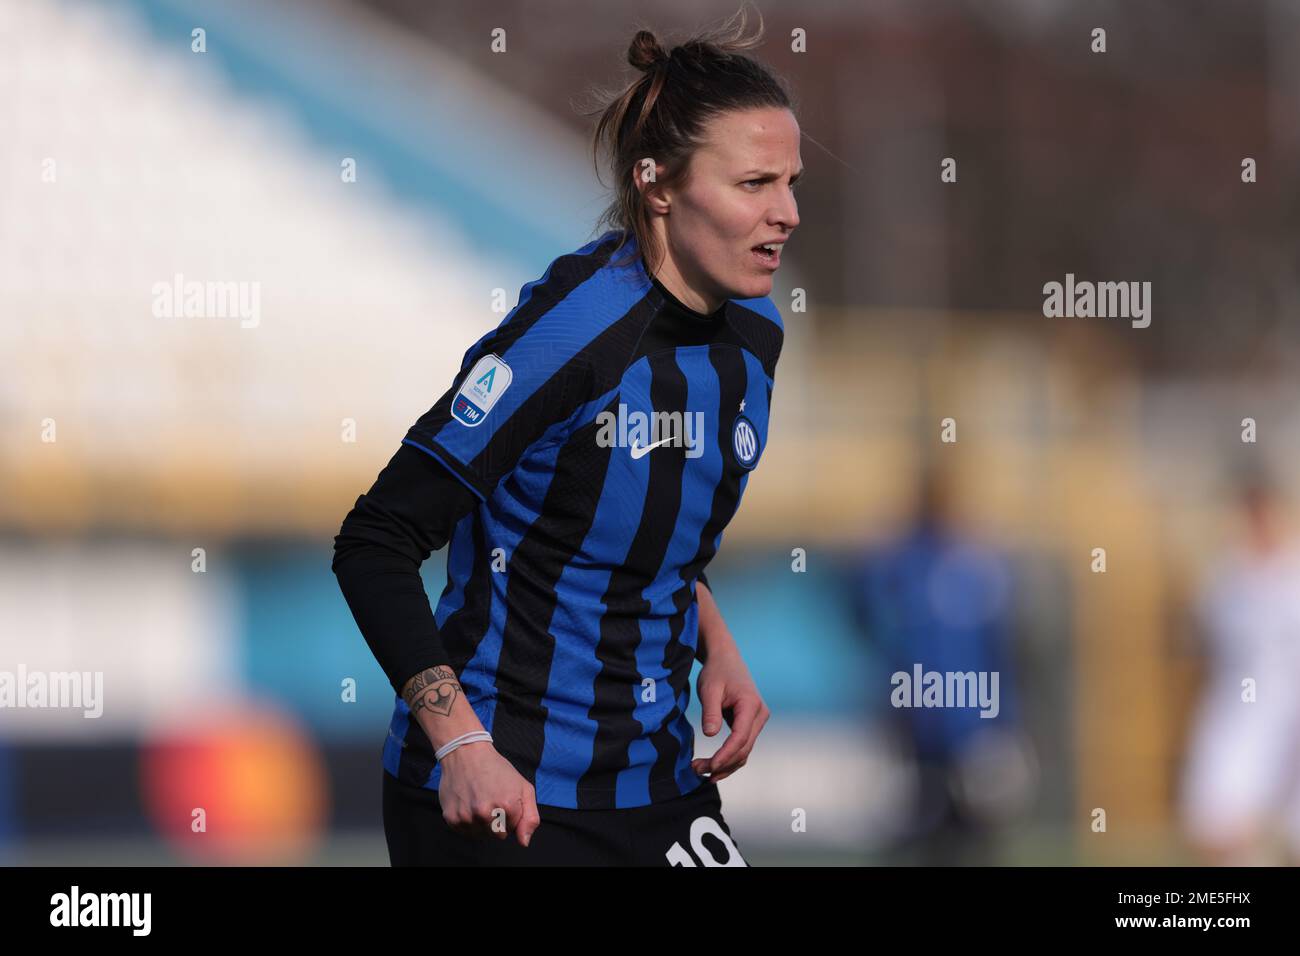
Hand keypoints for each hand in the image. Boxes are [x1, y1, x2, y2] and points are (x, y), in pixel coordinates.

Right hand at [437, 742, 540, 846]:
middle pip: (497, 835)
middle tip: (491, 800)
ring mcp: (467, 816)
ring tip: (479, 801)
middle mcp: (485, 813)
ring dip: (482, 823)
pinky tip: (469, 805)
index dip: (510, 815)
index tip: (503, 799)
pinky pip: (465, 833)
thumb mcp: (523, 787)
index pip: (513, 829)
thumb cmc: (496, 769)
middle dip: (497, 821)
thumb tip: (524, 842)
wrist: (466, 753)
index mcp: (507, 805)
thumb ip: (530, 817)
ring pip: (481, 836)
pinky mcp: (452, 818)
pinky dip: (468, 823)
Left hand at [691, 649, 768, 783]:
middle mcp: (759, 715)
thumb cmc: (716, 672)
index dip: (726, 754)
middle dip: (722, 764)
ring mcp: (757, 721)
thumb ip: (710, 712)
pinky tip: (713, 768)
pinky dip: (729, 758)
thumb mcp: (709, 689)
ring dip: (725, 765)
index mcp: (751, 705)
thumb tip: (710, 735)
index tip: (710, 766)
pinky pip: (742, 746)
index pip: (740, 737)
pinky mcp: (750, 724)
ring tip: (701, 772)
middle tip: (696, 770)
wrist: (725, 659)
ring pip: (744, 751)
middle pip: (743, 748)